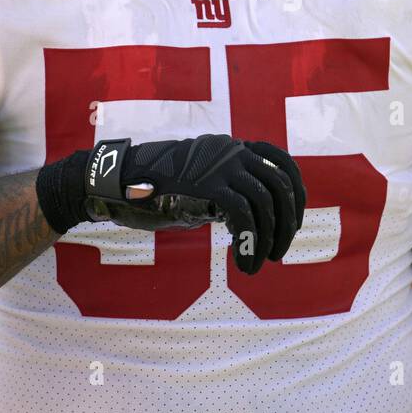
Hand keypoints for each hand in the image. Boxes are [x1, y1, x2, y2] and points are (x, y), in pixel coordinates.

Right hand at [36, 134, 306, 273]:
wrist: (114, 184)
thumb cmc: (152, 190)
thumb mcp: (197, 185)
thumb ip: (225, 192)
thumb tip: (253, 218)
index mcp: (231, 147)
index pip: (281, 161)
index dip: (297, 193)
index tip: (294, 222)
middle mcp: (231, 151)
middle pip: (280, 184)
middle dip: (286, 223)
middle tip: (279, 252)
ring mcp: (220, 166)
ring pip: (265, 202)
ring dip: (269, 238)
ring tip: (261, 263)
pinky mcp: (207, 186)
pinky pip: (244, 216)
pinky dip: (250, 243)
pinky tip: (244, 264)